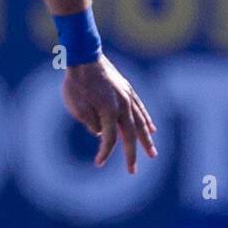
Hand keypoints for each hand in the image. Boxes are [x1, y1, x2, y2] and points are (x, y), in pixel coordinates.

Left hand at [62, 55, 157, 173]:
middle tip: (132, 171)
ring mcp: (127, 97)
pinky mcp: (127, 90)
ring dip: (146, 140)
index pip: (109, 139)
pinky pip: (140, 109)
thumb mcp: (75, 106)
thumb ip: (89, 122)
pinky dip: (146, 120)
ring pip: (140, 123)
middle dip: (132, 154)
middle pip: (130, 135)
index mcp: (108, 110)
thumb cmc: (75, 82)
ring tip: (152, 153)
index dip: (104, 152)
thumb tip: (101, 133)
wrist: (83, 56)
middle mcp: (122, 105)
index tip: (98, 163)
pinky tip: (151, 129)